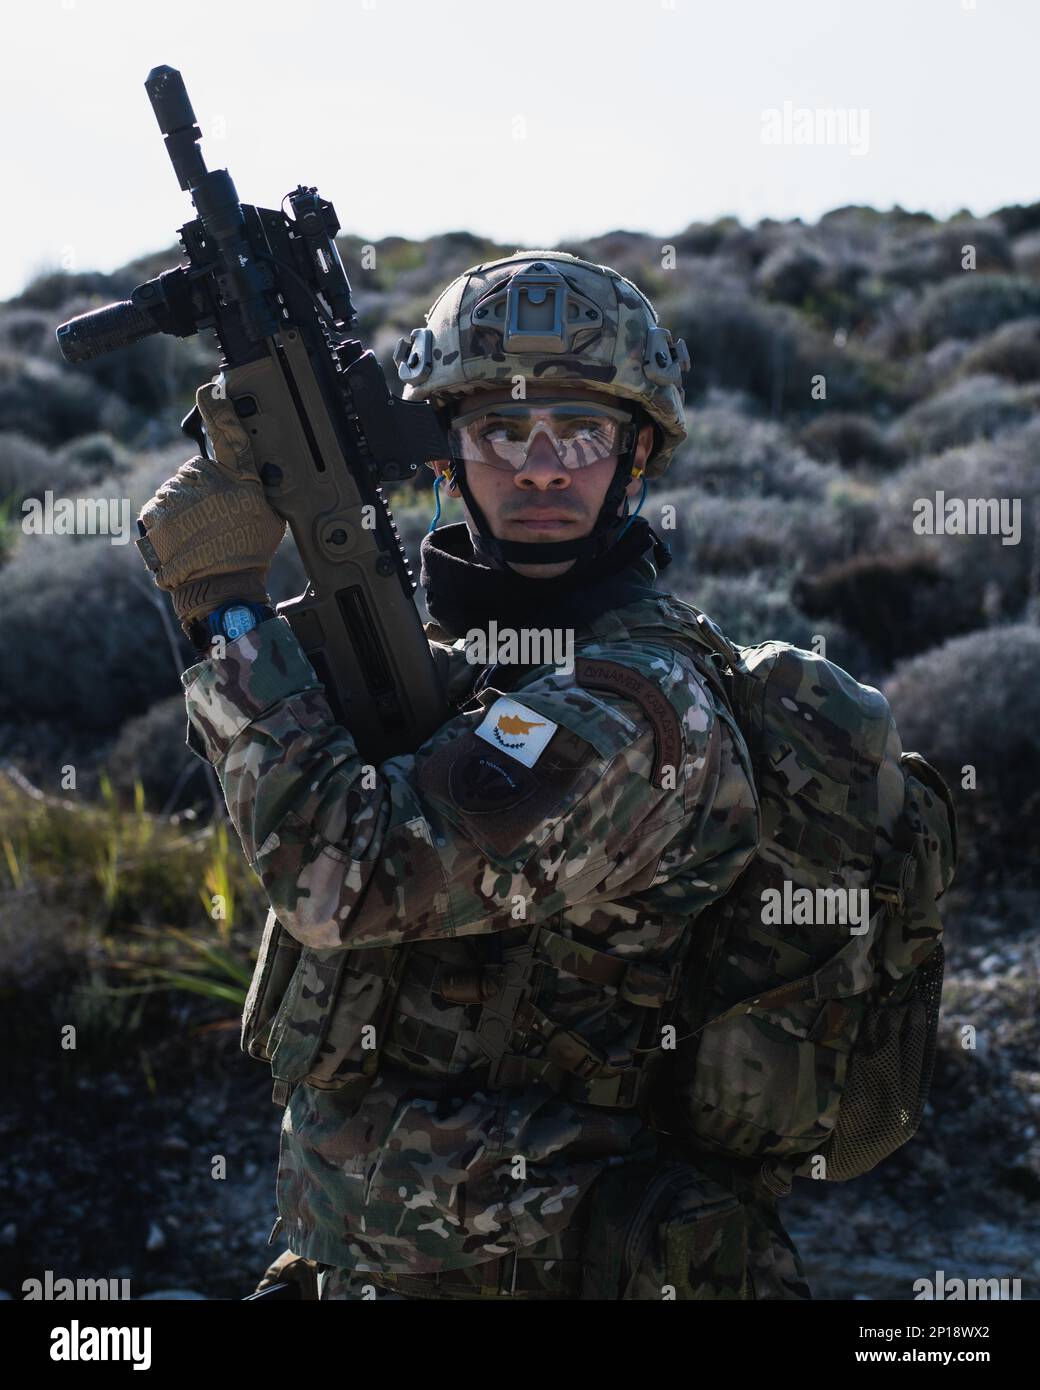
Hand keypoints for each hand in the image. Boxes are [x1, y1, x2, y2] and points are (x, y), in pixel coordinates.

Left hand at [136, 381, 286, 633]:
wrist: (216, 585)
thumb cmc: (247, 551)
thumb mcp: (270, 513)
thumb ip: (255, 483)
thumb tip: (254, 467)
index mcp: (235, 475)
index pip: (228, 432)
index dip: (219, 408)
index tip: (212, 388)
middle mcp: (202, 478)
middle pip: (198, 471)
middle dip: (204, 488)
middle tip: (219, 519)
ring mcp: (175, 494)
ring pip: (177, 491)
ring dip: (185, 508)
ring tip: (201, 534)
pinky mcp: (153, 511)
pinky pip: (160, 508)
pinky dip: (167, 521)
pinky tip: (182, 539)